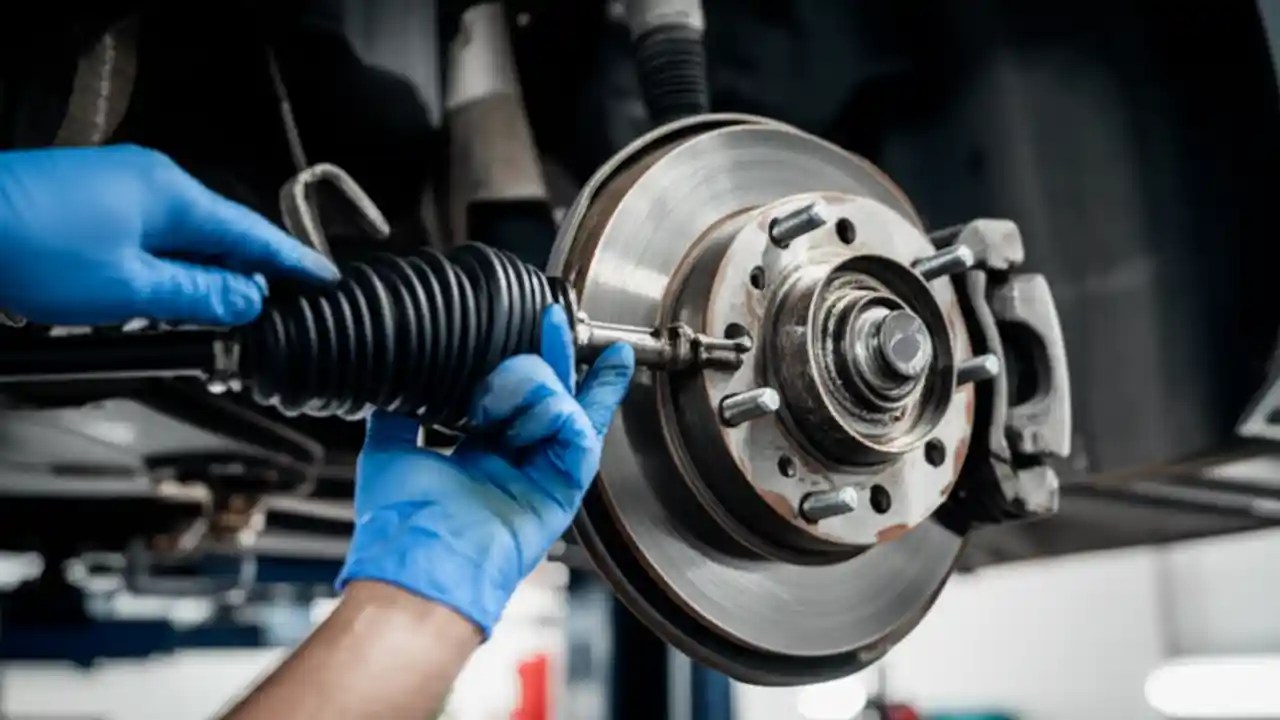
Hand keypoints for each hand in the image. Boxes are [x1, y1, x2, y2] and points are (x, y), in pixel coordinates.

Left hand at [0, 144, 339, 325]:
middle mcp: (153, 181)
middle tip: (260, 323)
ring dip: (198, 282)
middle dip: (243, 280)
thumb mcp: (130, 289)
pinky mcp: (94, 201)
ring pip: (184, 241)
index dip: (293, 261)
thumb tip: (249, 300)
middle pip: (221, 236)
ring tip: (202, 325)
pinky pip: (152, 237)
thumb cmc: (29, 246)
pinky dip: (165, 271)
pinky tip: (156, 301)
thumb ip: (200, 297)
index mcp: (173, 195)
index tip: (324, 277)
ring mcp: (122, 187)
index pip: (255, 232)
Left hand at [337, 306, 634, 633]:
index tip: (531, 326)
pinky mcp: (563, 492)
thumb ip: (395, 415)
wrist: (418, 565)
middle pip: (556, 398)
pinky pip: (579, 437)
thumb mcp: (389, 451)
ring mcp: (544, 477)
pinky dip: (560, 415)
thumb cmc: (401, 526)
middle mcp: (518, 464)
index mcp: (482, 456)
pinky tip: (538, 412)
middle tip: (557, 320)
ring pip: (567, 410)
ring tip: (508, 393)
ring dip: (541, 387)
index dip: (526, 362)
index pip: (516, 399)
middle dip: (560, 356)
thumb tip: (390, 385)